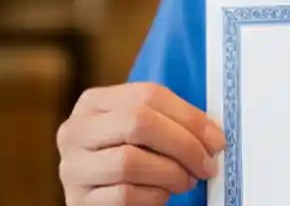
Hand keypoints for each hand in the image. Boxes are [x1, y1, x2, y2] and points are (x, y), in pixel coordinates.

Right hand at [58, 83, 226, 205]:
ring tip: (186, 181)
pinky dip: (154, 196)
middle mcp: (75, 130)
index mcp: (94, 102)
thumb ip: (173, 123)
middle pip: (137, 123)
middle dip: (184, 145)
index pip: (147, 95)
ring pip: (129, 162)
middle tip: (207, 165)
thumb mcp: (147, 131)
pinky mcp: (77, 201)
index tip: (217, 140)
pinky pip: (123, 196)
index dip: (189, 117)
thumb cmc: (134, 157)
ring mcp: (72, 167)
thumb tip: (214, 136)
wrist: (104, 197)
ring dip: (171, 174)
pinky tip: (162, 195)